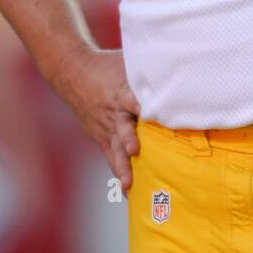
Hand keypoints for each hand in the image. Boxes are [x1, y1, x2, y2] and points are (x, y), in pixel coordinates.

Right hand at [49, 48, 140, 194]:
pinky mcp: (101, 137)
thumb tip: (179, 62)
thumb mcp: (126, 61)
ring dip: (123, 166)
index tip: (148, 109)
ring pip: (115, 149)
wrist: (73, 73)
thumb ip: (149, 68)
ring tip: (130, 185)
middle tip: (135, 149)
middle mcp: (113, 112)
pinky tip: (128, 191)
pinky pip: (111, 157)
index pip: (130, 97)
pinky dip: (119, 173)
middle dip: (128, 139)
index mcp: (120, 91)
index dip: (138, 103)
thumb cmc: (107, 66)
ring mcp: (106, 127)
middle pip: (121, 127)